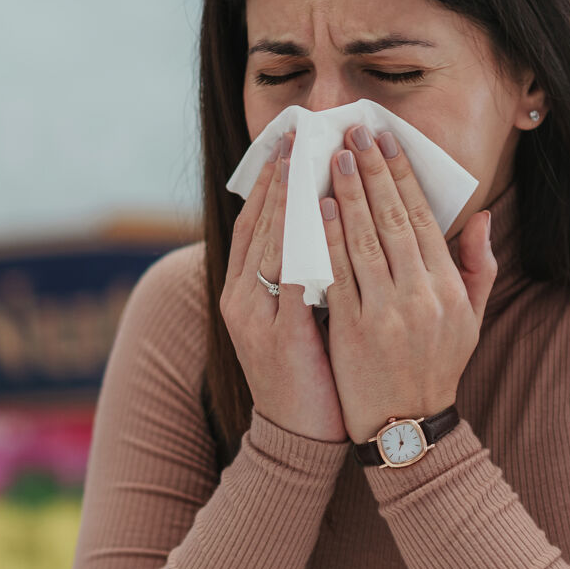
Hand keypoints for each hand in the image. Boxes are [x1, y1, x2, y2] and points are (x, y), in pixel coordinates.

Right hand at [222, 135, 347, 443]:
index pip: (257, 223)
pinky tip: (325, 214)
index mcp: (244, 290)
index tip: (292, 142)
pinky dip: (308, 244)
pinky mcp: (279, 336)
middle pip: (261, 224)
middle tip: (299, 132)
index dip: (274, 181)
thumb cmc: (310, 373)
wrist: (301, 436)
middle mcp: (241, 297)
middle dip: (282, 176)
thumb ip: (306, 271)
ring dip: (294, 198)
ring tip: (312, 158)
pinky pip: (294, 279)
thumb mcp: (300, 317)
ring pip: (273, 243)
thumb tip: (328, 225)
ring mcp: (256, 317)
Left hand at [319, 124, 495, 443]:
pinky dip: (327, 238)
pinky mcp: (353, 329)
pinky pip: (338, 274)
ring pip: (362, 239)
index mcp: (448, 286)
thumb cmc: (436, 366)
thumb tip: (480, 215)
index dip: (401, 174)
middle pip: (391, 218)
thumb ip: (478, 265)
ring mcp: (385, 312)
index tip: (386, 139)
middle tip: (353, 131)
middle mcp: (420, 294)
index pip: (421, 216)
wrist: (405, 424)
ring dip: (346, 193)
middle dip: (372, 170)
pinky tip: (316, 209)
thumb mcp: (470, 318)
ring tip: (332, 157)